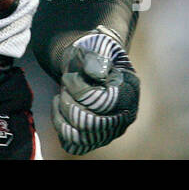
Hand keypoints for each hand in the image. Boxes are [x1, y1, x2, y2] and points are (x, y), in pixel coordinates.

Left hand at [52, 29, 139, 154]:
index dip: (80, 91)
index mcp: (129, 90)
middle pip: (92, 123)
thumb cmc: (92, 52)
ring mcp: (111, 130)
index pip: (105, 103)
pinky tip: (59, 106)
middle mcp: (125, 115)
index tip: (69, 76)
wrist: (86, 62)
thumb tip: (95, 74)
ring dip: (63, 113)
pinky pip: (73, 143)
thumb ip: (95, 58)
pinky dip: (60, 125)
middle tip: (64, 85)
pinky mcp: (95, 137)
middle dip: (70, 103)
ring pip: (81, 136)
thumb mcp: (95, 46)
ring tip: (61, 95)